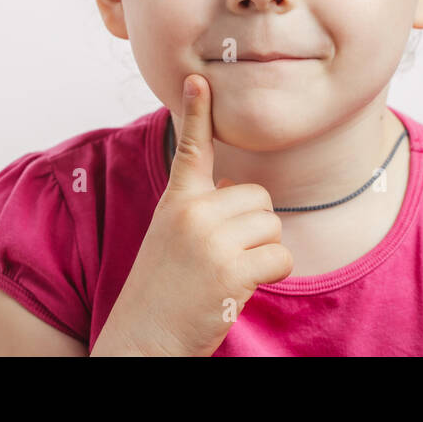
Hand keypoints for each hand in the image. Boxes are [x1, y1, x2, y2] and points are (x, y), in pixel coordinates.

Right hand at [90, 75, 294, 355]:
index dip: (198, 112)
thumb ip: (200, 211)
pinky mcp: (231, 269)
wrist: (141, 342)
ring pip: (273, 227)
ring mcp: (211, 239)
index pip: (192, 147)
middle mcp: (192, 212)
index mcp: (176, 202)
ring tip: (227, 276)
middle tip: (225, 258)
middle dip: (256, 228)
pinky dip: (271, 276)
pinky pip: (281, 257)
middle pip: (260, 198)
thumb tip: (237, 191)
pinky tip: (239, 290)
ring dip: (263, 255)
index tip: (200, 79)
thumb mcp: (171, 240)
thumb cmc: (161, 295)